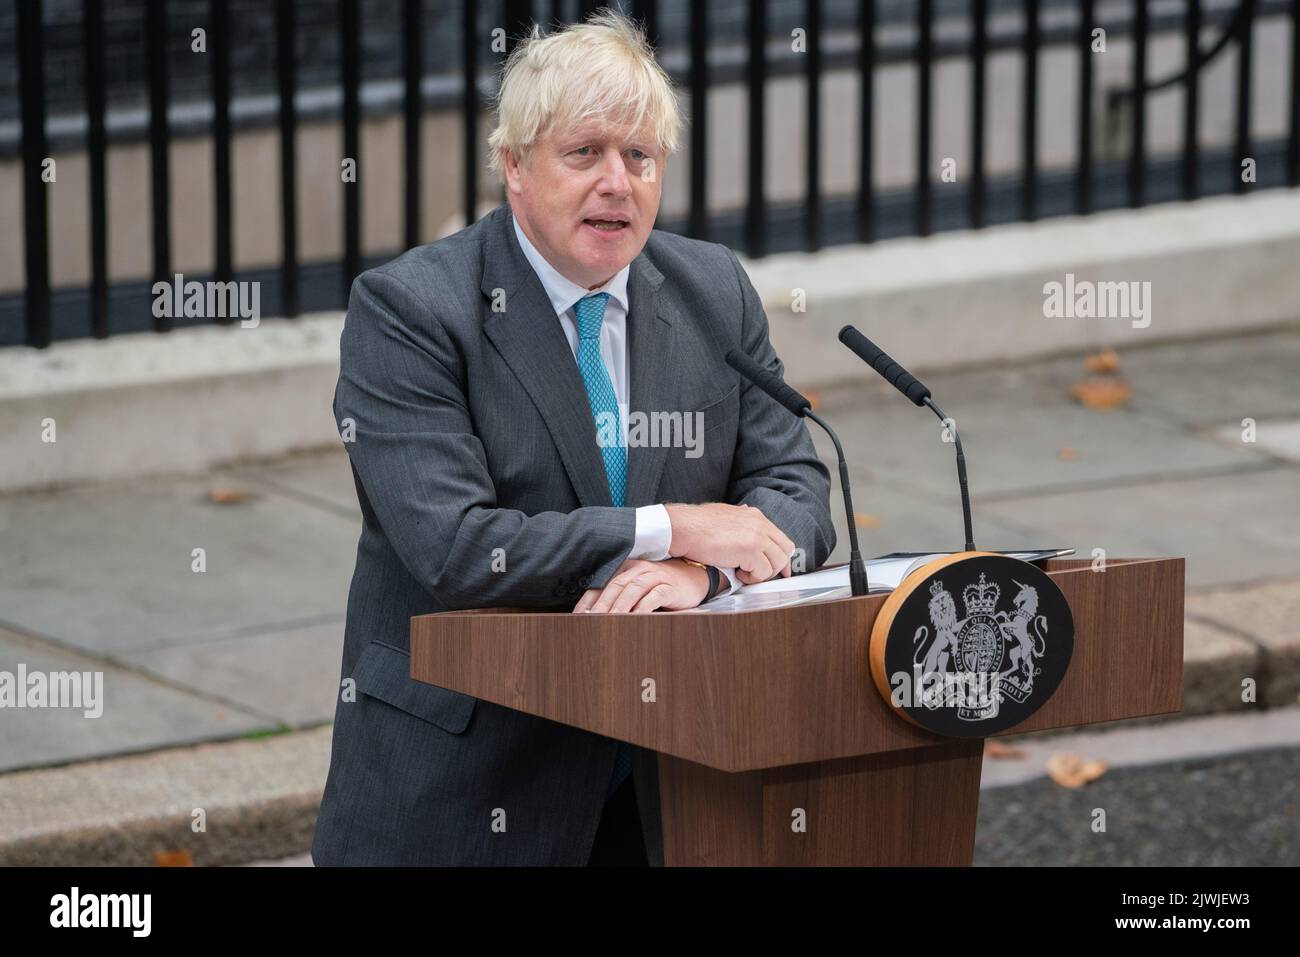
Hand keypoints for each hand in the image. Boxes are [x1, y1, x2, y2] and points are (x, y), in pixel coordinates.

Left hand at [572, 559, 710, 613]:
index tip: (577, 616)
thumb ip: (619, 598)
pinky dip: (643, 607)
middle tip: (589, 620)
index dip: (588, 600)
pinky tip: (636, 618)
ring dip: (620, 606)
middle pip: (615, 586)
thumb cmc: (660, 586)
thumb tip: (594, 616)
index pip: (602, 584)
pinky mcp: (669, 587)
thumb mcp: (638, 588)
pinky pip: (654, 596)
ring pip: (632, 590)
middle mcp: (638, 569)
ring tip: (609, 620)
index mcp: (625, 569)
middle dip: (601, 604)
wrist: (694, 577)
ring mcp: (654, 576)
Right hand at [665, 503, 794, 583]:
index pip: (781, 538)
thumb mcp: (723, 514)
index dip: (782, 557)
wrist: (682, 527)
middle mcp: (760, 523)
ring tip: (742, 573)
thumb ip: (739, 520)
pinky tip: (736, 573)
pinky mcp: (751, 550)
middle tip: (759, 575)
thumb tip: (745, 514)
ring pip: (776, 563)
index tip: (780, 570)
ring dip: (761, 573)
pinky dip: (751, 578)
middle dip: (776, 567)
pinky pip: (763, 572)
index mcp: (754, 515)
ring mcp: (757, 536)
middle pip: (785, 550)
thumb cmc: (695, 524)